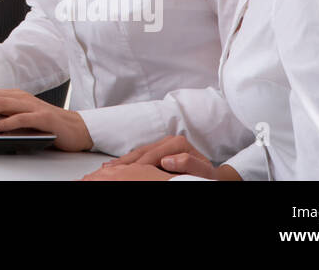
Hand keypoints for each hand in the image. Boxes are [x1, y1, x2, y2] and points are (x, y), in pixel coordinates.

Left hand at [0, 88, 92, 150]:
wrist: (76, 128)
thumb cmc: (45, 125)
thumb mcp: (18, 120)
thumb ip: (0, 119)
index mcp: (12, 96)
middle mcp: (19, 97)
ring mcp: (31, 106)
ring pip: (0, 104)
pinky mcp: (42, 118)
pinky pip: (20, 118)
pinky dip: (4, 123)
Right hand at [96, 135, 238, 180]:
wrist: (211, 177)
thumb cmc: (207, 177)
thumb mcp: (202, 172)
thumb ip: (187, 164)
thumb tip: (167, 160)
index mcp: (177, 143)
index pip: (153, 155)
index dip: (139, 165)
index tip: (127, 173)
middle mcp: (168, 141)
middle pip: (142, 152)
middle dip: (125, 163)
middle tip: (109, 171)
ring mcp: (162, 145)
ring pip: (137, 153)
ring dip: (123, 162)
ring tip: (107, 168)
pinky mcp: (158, 151)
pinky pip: (139, 156)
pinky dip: (127, 161)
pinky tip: (115, 165)